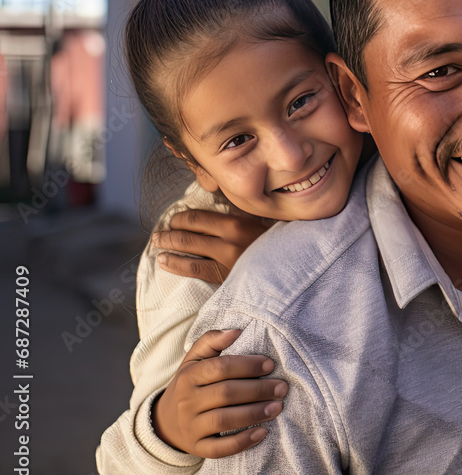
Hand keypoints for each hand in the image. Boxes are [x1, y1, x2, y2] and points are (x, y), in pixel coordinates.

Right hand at [152, 329, 287, 457]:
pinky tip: (263, 432)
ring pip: (224, 420)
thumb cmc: (191, 384)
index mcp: (189, 375)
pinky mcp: (197, 447)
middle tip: (282, 388)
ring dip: (254, 414)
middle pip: (226, 393)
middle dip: (258, 390)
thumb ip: (212, 341)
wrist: (166, 421)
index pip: (220, 367)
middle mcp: (187, 401)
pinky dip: (242, 442)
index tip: (271, 365)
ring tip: (277, 407)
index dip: (248, 365)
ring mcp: (191, 426)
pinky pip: (219, 448)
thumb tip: (236, 330)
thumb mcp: (194, 360)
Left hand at [154, 208, 268, 284]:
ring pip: (188, 251)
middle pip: (189, 234)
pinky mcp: (225, 277)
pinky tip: (164, 261)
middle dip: (169, 233)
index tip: (173, 220)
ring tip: (158, 246)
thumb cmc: (276, 242)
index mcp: (236, 223)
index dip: (180, 218)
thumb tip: (217, 197)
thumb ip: (239, 211)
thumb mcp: (259, 221)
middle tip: (159, 234)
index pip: (197, 218)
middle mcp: (229, 240)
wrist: (291, 267)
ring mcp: (226, 260)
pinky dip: (175, 264)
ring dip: (169, 247)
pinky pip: (194, 270)